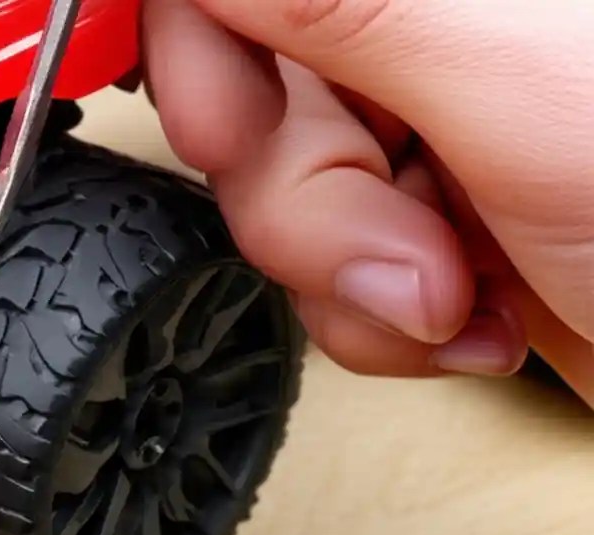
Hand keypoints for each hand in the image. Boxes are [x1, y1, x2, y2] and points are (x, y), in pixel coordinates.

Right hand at [143, 0, 593, 404]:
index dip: (195, 50)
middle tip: (388, 240)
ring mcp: (422, 140)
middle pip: (238, 98)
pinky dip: (375, 323)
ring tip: (452, 296)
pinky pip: (319, 273)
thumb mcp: (505, 82)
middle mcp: (418, 45)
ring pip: (275, 199)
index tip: (220, 129)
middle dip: (296, 199)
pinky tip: (473, 322)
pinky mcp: (423, 229)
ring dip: (344, 277)